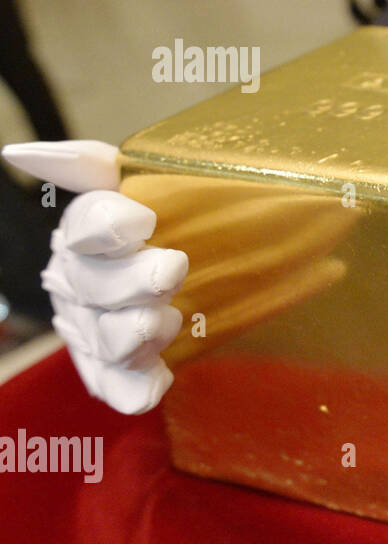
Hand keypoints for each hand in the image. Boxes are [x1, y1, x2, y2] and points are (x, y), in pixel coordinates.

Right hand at [2, 140, 187, 414]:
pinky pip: (116, 385)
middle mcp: (83, 281)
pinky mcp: (115, 366)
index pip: (85, 226)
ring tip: (167, 323)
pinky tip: (154, 387)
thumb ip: (85, 165)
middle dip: (132, 281)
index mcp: (88, 232)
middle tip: (172, 269)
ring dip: (136, 334)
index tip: (142, 222)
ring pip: (104, 338)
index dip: (107, 225)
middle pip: (95, 285)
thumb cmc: (174, 218)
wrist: (212, 268)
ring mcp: (96, 327)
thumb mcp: (138, 180)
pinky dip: (132, 389)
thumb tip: (17, 154)